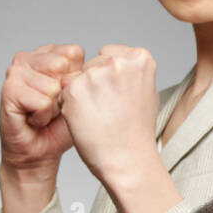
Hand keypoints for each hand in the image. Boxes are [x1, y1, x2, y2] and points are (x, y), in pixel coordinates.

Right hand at [0, 43, 84, 174]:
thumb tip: (75, 74)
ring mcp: (15, 72)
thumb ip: (81, 75)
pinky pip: (42, 102)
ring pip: (53, 86)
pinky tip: (34, 119)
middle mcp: (28, 58)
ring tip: (43, 112)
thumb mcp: (81, 94)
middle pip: (63, 65)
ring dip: (53, 106)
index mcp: (47, 53)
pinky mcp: (8, 91)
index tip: (67, 93)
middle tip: (53, 104)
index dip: (77, 78)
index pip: (74, 52)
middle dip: (65, 91)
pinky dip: (43, 116)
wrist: (40, 150)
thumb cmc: (61, 123)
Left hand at [59, 44, 160, 189]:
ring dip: (81, 93)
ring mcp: (95, 75)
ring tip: (98, 115)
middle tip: (109, 108)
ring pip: (76, 77)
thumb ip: (131, 72)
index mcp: (140, 59)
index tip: (119, 94)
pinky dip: (70, 105)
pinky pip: (64, 91)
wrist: (128, 158)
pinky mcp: (73, 89)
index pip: (110, 54)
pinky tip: (86, 119)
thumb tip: (117, 62)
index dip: (110, 77)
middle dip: (94, 83)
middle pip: (92, 65)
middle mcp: (118, 62)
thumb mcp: (147, 91)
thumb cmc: (138, 130)